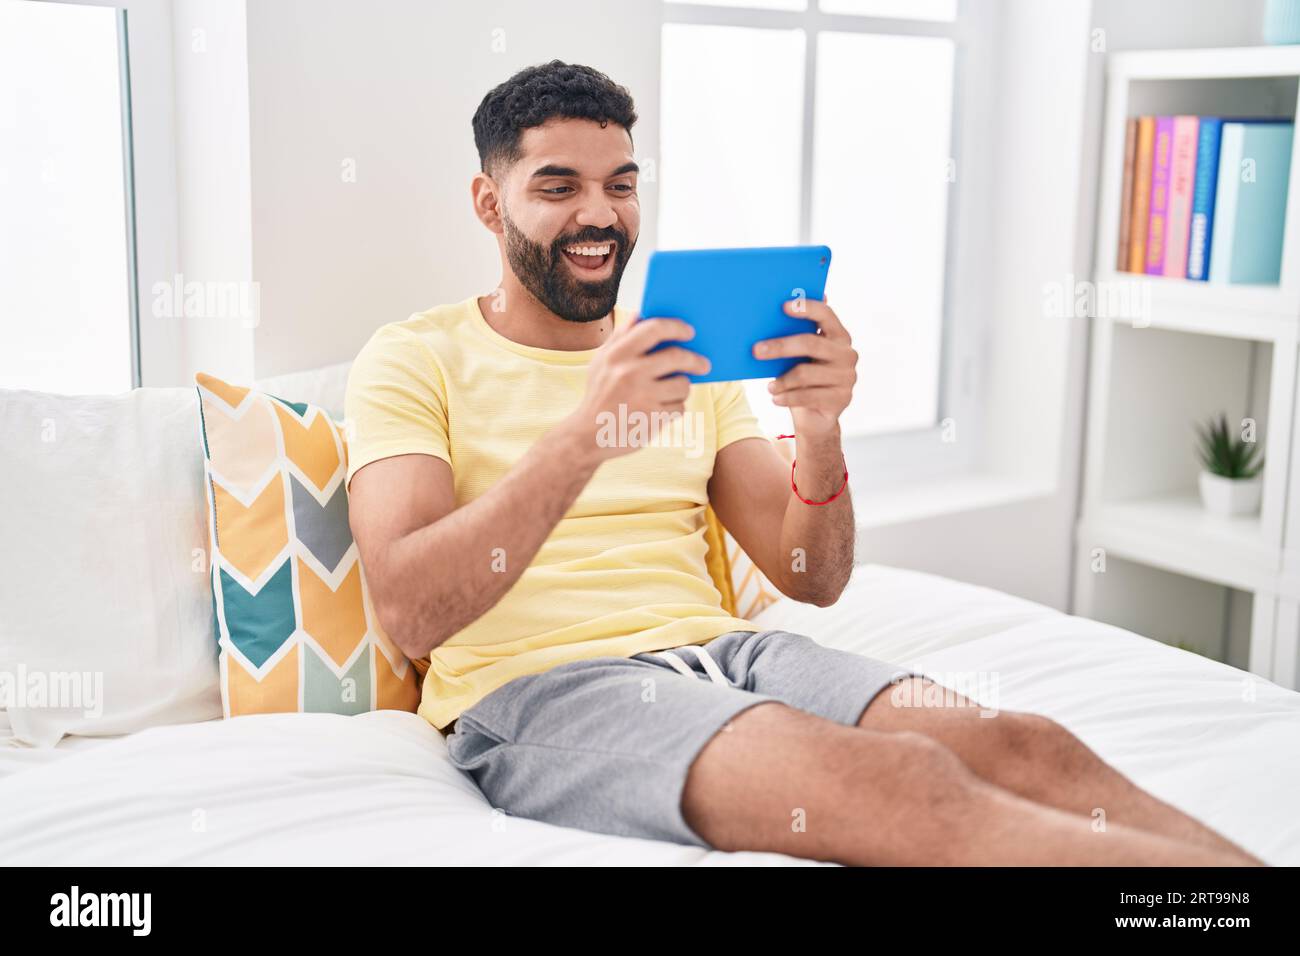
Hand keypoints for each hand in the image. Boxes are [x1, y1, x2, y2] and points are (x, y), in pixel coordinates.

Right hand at [564, 316, 710, 461]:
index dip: (676, 327)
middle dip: (695, 360)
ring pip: (682, 385)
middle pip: (677, 357)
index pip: (654, 329)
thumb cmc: (599, 394)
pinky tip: (659, 411)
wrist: (587, 436)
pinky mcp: (653, 419)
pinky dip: (674, 409)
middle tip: (704, 364)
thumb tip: (641, 313)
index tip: (689, 332)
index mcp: (617, 354)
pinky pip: (680, 408)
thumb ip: (621, 337)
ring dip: (681, 389)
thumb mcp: (601, 362)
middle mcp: (630, 373)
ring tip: (669, 393)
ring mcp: (643, 397)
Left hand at [754, 297, 856, 435]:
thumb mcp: (800, 358)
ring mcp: (847, 377)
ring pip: (806, 373)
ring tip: (770, 387)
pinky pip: (808, 396)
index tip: (783, 306)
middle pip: (811, 343)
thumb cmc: (803, 381)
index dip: (806, 308)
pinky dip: (788, 398)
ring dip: (783, 380)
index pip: (826, 314)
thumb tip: (767, 321)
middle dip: (781, 346)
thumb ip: (794, 339)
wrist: (816, 417)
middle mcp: (847, 353)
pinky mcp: (842, 398)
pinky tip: (775, 398)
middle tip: (756, 351)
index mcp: (838, 336)